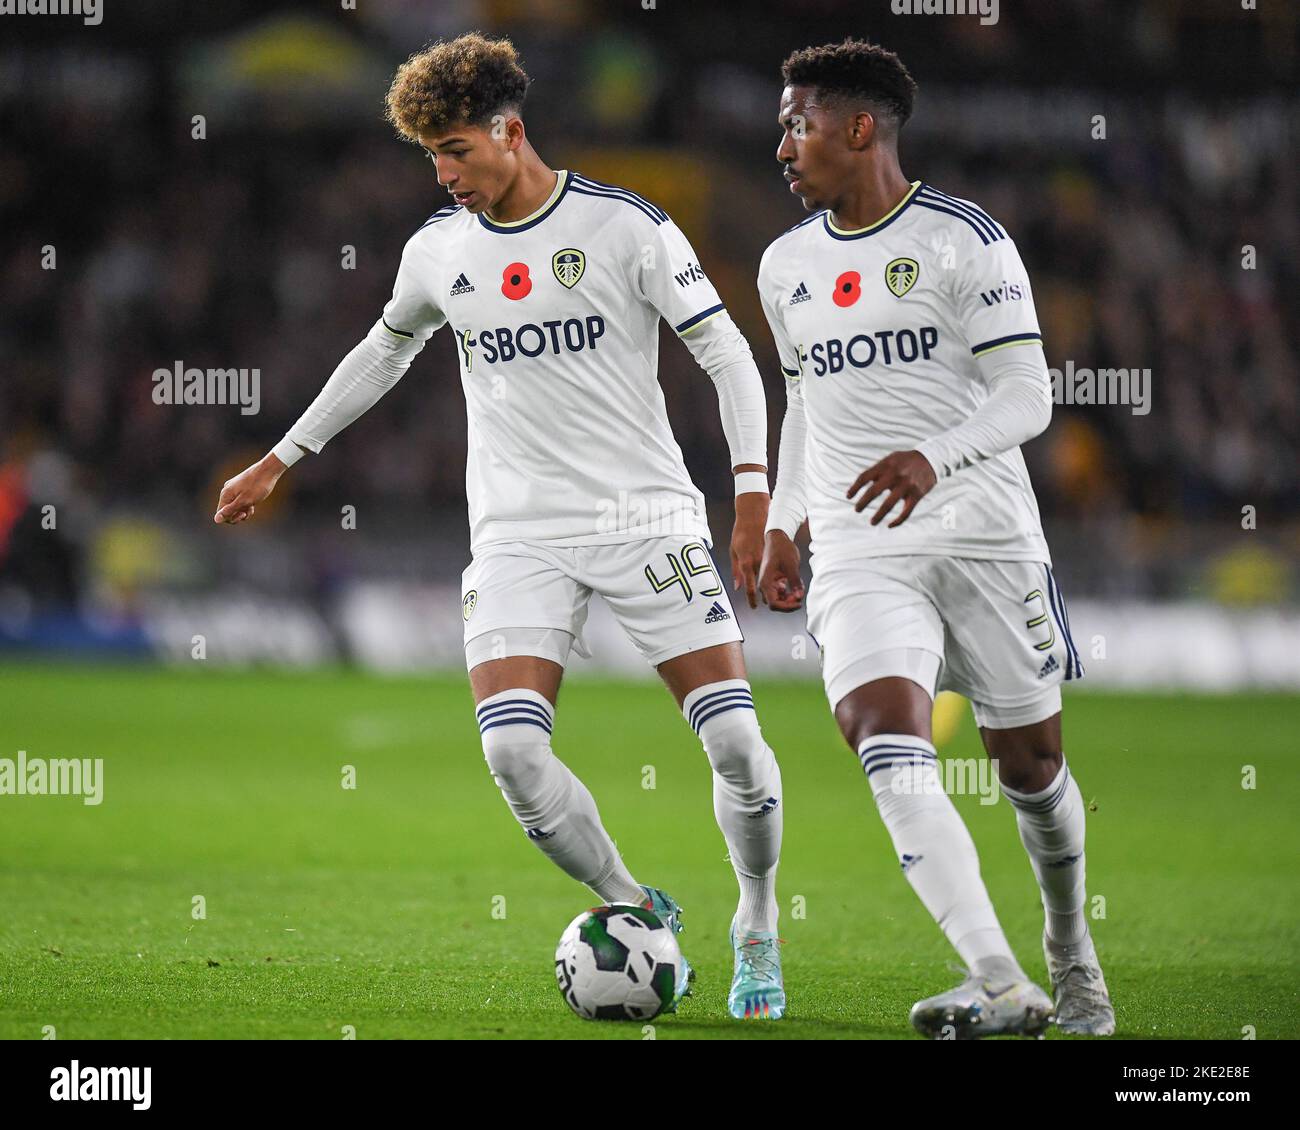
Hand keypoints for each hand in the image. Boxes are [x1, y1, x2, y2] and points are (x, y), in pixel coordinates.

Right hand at [214, 453, 285, 523]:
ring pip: (235, 506)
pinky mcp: (241, 488)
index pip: (221, 513)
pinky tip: (253, 504)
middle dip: (238, 514)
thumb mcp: (244, 501)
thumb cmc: (257, 486)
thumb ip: (229, 510)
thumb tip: (216, 520)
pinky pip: (240, 501)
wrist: (268, 470)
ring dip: (244, 510)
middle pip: (228, 510)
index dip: (231, 518)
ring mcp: (234, 489)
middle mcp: (227, 491)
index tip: (243, 515)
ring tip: (252, 506)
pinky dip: (246, 505)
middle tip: (249, 511)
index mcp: (225, 494)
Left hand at [730, 492, 768, 609]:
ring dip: (774, 587)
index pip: (750, 588)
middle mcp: (758, 563)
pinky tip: (778, 577)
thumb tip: (737, 587)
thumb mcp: (733, 552)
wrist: (754, 516)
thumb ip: (736, 571)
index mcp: (746, 563)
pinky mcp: (774, 553)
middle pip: (763, 587)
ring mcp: (767, 558)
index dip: (752, 600)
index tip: (753, 607)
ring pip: (773, 578)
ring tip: (774, 591)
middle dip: (765, 596)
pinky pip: (777, 569)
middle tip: (764, 601)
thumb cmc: (741, 534)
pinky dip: (778, 576)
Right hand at [758, 529, 804, 611]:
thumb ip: (795, 582)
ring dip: (789, 598)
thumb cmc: (782, 549)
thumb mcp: (791, 566)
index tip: (798, 603)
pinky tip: (797, 584)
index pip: (774, 604)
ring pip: (779, 599)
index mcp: (765, 582)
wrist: (778, 538)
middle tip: (800, 595)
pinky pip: (782, 592)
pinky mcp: (775, 580)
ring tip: (799, 588)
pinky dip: (790, 592)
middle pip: (776, 603)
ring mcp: (770, 583)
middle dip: (789, 603)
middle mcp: (765, 585)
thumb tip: (799, 596)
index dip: (787, 607)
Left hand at [846, 450, 936, 527]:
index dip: (855, 488)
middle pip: (873, 492)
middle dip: (862, 503)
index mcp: (885, 465)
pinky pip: (906, 512)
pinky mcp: (917, 494)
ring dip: (878, 516)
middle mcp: (894, 475)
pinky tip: (890, 525)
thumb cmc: (906, 460)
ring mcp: (906, 485)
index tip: (848, 497)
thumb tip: (860, 485)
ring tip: (872, 522)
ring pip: (888, 505)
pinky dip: (897, 521)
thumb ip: (877, 470)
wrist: (931, 458)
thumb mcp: (890, 459)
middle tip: (857, 510)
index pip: (864, 477)